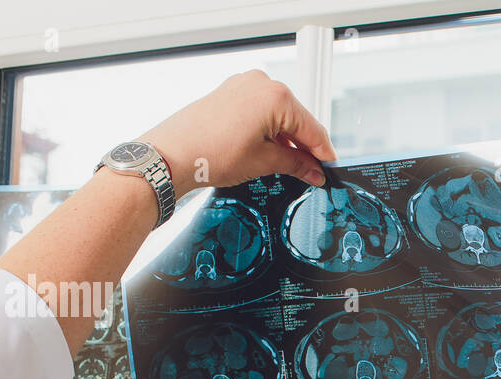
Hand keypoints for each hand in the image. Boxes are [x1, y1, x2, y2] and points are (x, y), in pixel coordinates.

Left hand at [140, 69, 336, 196]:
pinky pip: (261, 111)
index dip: (323, 154)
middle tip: (311, 173)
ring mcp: (244, 85)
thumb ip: (296, 164)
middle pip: (297, 119)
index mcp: (275, 96)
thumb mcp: (263, 162)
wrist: (172, 154)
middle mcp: (261, 84)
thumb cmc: (209, 153)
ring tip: (289, 167)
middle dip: (304, 146)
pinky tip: (270, 151)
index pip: (312, 128)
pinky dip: (269, 130)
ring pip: (279, 115)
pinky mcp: (231, 92)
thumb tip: (313, 171)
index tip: (328, 170)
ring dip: (286, 140)